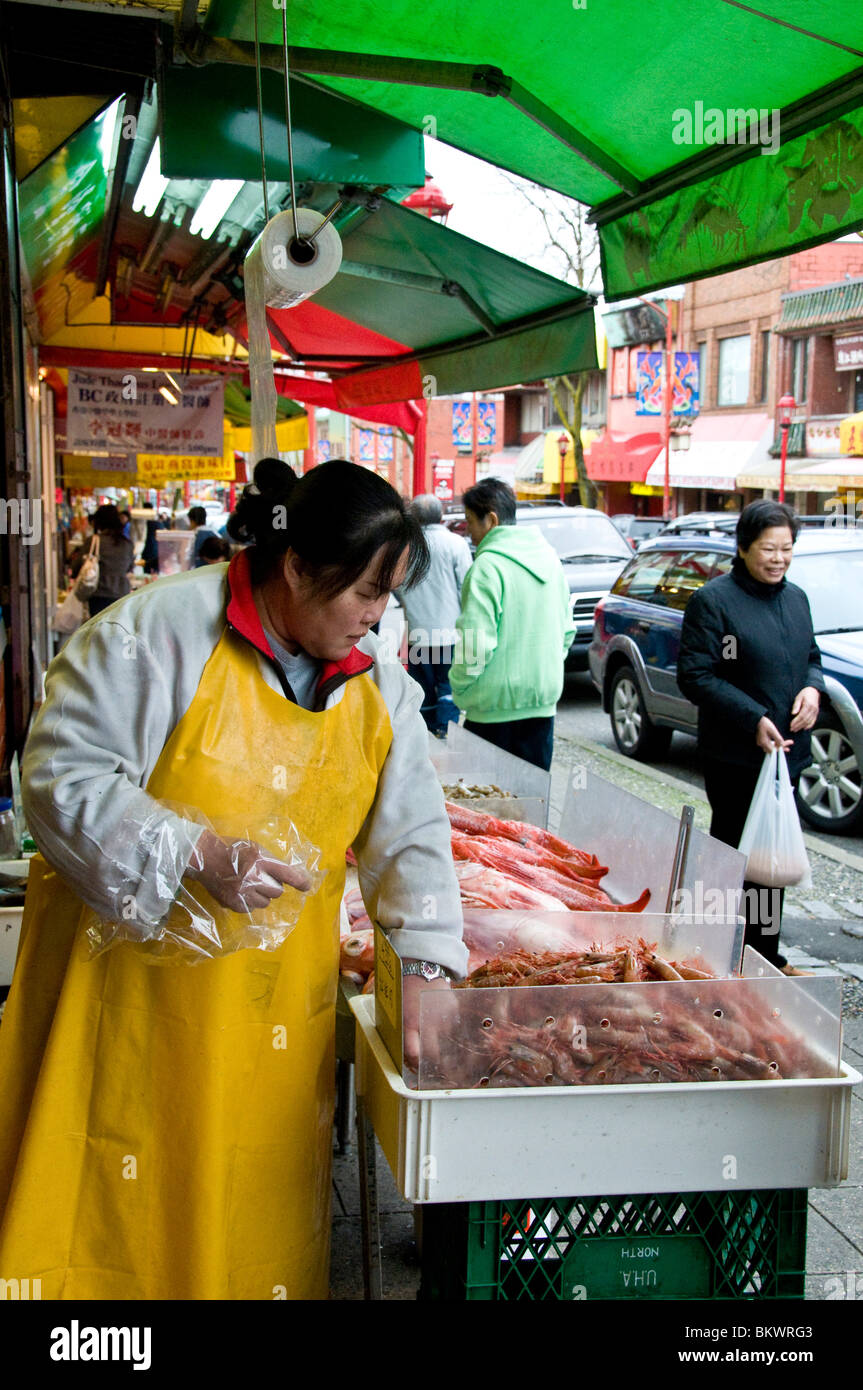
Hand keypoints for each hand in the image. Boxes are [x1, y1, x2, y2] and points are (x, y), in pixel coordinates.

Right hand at [187, 830, 311, 912]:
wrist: (204, 857)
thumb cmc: (232, 850)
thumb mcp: (254, 849)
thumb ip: (270, 862)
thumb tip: (289, 877)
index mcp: (260, 859)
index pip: (287, 874)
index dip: (300, 882)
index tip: (306, 886)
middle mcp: (253, 876)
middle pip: (277, 891)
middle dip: (272, 887)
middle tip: (260, 879)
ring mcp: (243, 891)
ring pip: (266, 902)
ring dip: (261, 896)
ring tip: (248, 885)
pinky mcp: (234, 903)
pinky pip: (251, 908)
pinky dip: (248, 902)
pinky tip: (239, 891)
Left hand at [402, 973, 451, 1071]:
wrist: (421, 966)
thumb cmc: (405, 990)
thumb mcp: (398, 1012)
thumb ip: (404, 1033)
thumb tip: (409, 1055)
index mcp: (410, 1023)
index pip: (413, 1053)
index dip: (415, 1064)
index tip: (415, 1068)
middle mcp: (428, 1022)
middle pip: (433, 1054)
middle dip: (431, 1060)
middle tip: (429, 1061)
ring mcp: (444, 1016)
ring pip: (445, 1040)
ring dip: (440, 1040)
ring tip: (433, 1028)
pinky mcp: (455, 1009)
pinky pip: (453, 1025)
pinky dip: (447, 1026)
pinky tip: (440, 1016)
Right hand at [755, 716, 792, 754]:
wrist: (757, 719)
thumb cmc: (764, 723)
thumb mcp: (773, 730)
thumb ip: (777, 738)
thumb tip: (782, 745)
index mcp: (764, 742)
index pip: (774, 749)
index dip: (781, 748)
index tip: (788, 745)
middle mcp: (762, 744)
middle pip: (773, 750)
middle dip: (781, 748)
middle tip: (788, 748)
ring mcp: (761, 742)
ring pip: (771, 748)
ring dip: (778, 747)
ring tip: (785, 745)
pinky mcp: (762, 740)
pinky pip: (769, 744)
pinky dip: (774, 744)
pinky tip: (778, 742)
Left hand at [789, 685, 819, 732]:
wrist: (814, 691)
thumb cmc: (805, 693)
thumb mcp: (798, 697)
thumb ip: (796, 705)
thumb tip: (793, 713)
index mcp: (808, 705)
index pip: (802, 716)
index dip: (796, 721)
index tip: (791, 725)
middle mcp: (813, 710)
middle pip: (805, 720)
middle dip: (798, 726)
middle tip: (792, 729)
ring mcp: (816, 712)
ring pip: (809, 722)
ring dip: (802, 727)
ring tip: (796, 730)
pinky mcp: (816, 714)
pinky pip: (813, 721)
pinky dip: (809, 726)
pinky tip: (804, 728)